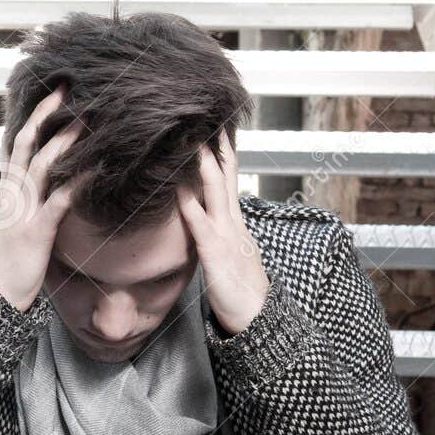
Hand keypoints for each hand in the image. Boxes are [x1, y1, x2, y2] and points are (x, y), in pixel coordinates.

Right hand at [0, 85, 85, 311]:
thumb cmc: (8, 263)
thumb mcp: (13, 225)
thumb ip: (26, 202)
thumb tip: (44, 185)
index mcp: (7, 192)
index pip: (16, 144)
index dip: (32, 117)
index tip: (51, 95)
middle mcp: (12, 195)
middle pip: (26, 143)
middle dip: (46, 114)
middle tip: (68, 88)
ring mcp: (22, 212)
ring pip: (41, 165)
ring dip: (65, 140)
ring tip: (87, 118)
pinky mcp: (36, 232)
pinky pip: (58, 201)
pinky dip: (77, 183)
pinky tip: (96, 169)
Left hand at [175, 129, 269, 335]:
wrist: (257, 318)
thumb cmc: (240, 289)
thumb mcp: (231, 253)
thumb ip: (220, 232)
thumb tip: (205, 216)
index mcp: (236, 221)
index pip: (229, 178)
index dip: (223, 152)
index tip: (215, 128)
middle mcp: (233, 222)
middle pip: (225, 175)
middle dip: (217, 146)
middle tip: (207, 116)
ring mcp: (226, 235)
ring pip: (215, 192)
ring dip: (203, 164)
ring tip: (193, 138)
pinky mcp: (215, 253)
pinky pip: (200, 223)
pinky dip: (188, 203)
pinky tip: (177, 188)